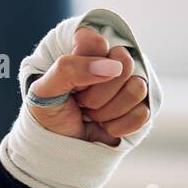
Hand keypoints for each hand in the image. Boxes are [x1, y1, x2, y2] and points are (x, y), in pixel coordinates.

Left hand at [27, 27, 151, 144]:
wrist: (58, 145)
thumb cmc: (49, 112)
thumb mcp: (44, 91)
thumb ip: (69, 69)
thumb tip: (112, 66)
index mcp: (85, 49)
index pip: (96, 42)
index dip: (82, 68)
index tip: (70, 84)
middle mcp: (111, 61)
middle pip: (123, 65)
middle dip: (95, 94)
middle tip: (79, 102)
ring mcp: (129, 84)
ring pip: (137, 88)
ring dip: (106, 111)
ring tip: (90, 114)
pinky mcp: (141, 106)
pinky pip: (142, 112)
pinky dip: (117, 126)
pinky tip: (103, 126)